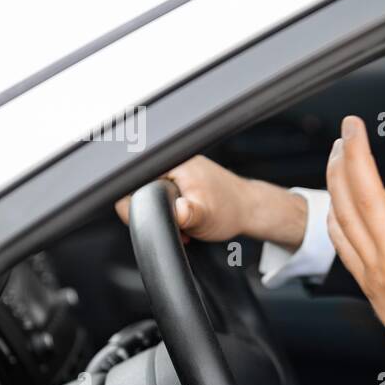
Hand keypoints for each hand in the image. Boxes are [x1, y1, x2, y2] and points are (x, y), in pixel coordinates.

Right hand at [115, 155, 307, 249]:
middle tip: (176, 224)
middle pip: (139, 187)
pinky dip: (170, 208)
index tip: (158, 218)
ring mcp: (177, 166)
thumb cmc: (231, 210)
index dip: (138, 205)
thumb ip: (188, 215)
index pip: (134, 181)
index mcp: (175, 162)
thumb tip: (178, 211)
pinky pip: (162, 192)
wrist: (249, 209)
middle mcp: (173, 159)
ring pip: (150, 192)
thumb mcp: (206, 217)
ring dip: (162, 212)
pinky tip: (183, 216)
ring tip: (183, 221)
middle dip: (152, 211)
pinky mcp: (181, 176)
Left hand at [326, 116, 384, 384]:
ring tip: (341, 146)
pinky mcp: (366, 280)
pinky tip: (336, 192)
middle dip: (359, 155)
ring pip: (348, 213)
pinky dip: (335, 212)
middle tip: (354, 124)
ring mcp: (376, 269)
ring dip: (340, 176)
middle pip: (368, 196)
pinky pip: (342, 240)